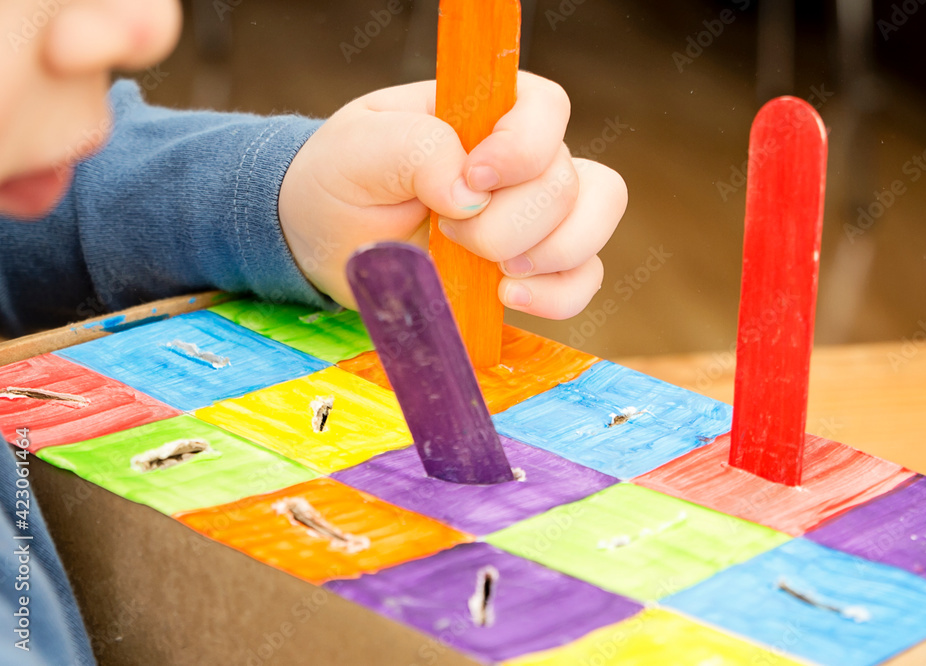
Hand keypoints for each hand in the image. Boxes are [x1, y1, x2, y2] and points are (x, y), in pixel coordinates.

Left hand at [277, 72, 626, 319]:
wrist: (329, 243)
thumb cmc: (344, 180)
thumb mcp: (359, 150)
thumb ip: (415, 149)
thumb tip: (468, 192)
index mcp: (487, 112)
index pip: (547, 109)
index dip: (523, 150)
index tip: (471, 180)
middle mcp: (524, 160)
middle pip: (568, 183)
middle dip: (508, 223)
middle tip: (448, 233)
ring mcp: (538, 216)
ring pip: (593, 223)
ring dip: (545, 255)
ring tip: (489, 270)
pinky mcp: (537, 269)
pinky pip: (583, 279)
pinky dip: (559, 296)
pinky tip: (507, 298)